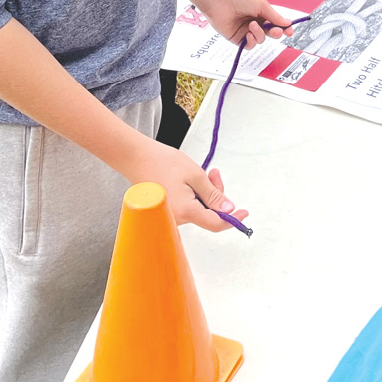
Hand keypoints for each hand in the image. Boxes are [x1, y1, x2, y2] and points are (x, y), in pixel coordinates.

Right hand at [123, 138, 247, 232]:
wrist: (137, 157)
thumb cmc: (163, 163)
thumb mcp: (195, 175)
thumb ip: (214, 195)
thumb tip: (229, 209)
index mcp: (186, 212)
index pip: (216, 223)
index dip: (233, 219)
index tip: (244, 213)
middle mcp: (177, 220)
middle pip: (208, 215)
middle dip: (216, 196)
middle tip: (214, 174)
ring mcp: (170, 217)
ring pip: (199, 210)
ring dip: (205, 193)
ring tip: (201, 173)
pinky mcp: (167, 212)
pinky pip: (189, 208)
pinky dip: (195, 195)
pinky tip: (191, 181)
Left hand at [204, 0, 292, 48]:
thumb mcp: (261, 4)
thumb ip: (274, 16)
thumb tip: (287, 23)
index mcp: (261, 12)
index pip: (276, 22)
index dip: (284, 28)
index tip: (290, 31)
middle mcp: (254, 21)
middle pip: (270, 33)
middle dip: (276, 33)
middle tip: (277, 31)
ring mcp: (245, 30)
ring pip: (261, 39)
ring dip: (260, 34)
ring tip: (252, 25)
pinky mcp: (236, 38)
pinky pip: (249, 45)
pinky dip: (252, 41)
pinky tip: (248, 33)